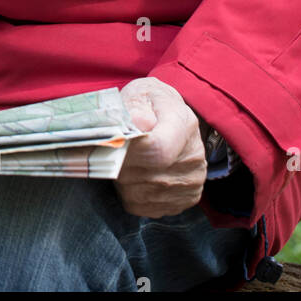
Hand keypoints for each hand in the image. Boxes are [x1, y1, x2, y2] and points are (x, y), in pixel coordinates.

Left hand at [115, 77, 206, 217]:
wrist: (170, 117)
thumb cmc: (149, 103)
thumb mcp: (140, 94)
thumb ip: (135, 108)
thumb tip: (136, 125)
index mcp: (184, 124)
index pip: (158, 151)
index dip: (127, 152)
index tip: (107, 145)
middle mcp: (193, 157)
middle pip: (145, 175)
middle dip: (117, 165)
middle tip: (107, 150)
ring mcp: (192, 182)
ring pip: (139, 194)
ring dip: (121, 181)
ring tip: (122, 160)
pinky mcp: (185, 200)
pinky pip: (142, 207)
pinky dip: (128, 194)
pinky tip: (131, 175)